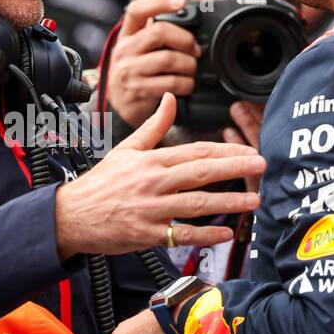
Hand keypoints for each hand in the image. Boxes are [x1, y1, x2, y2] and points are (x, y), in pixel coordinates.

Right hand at [54, 93, 262, 259]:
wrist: (71, 215)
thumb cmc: (101, 183)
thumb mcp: (126, 149)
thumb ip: (153, 125)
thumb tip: (170, 98)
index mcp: (151, 160)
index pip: (194, 151)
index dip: (223, 150)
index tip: (247, 150)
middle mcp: (153, 182)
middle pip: (200, 172)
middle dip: (234, 168)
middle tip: (261, 165)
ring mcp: (151, 209)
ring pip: (195, 203)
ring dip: (228, 202)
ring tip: (253, 201)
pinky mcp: (147, 234)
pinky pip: (181, 234)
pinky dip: (205, 235)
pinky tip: (226, 234)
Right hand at [106, 0, 200, 126]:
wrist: (119, 104)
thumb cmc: (137, 71)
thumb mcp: (139, 48)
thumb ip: (158, 31)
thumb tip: (189, 7)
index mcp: (127, 35)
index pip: (137, 10)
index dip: (159, 1)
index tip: (181, 1)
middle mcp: (125, 50)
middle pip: (160, 32)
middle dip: (186, 39)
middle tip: (196, 50)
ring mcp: (129, 71)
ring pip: (168, 59)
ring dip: (189, 65)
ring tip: (192, 69)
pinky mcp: (138, 91)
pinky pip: (171, 83)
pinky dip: (186, 84)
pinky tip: (187, 85)